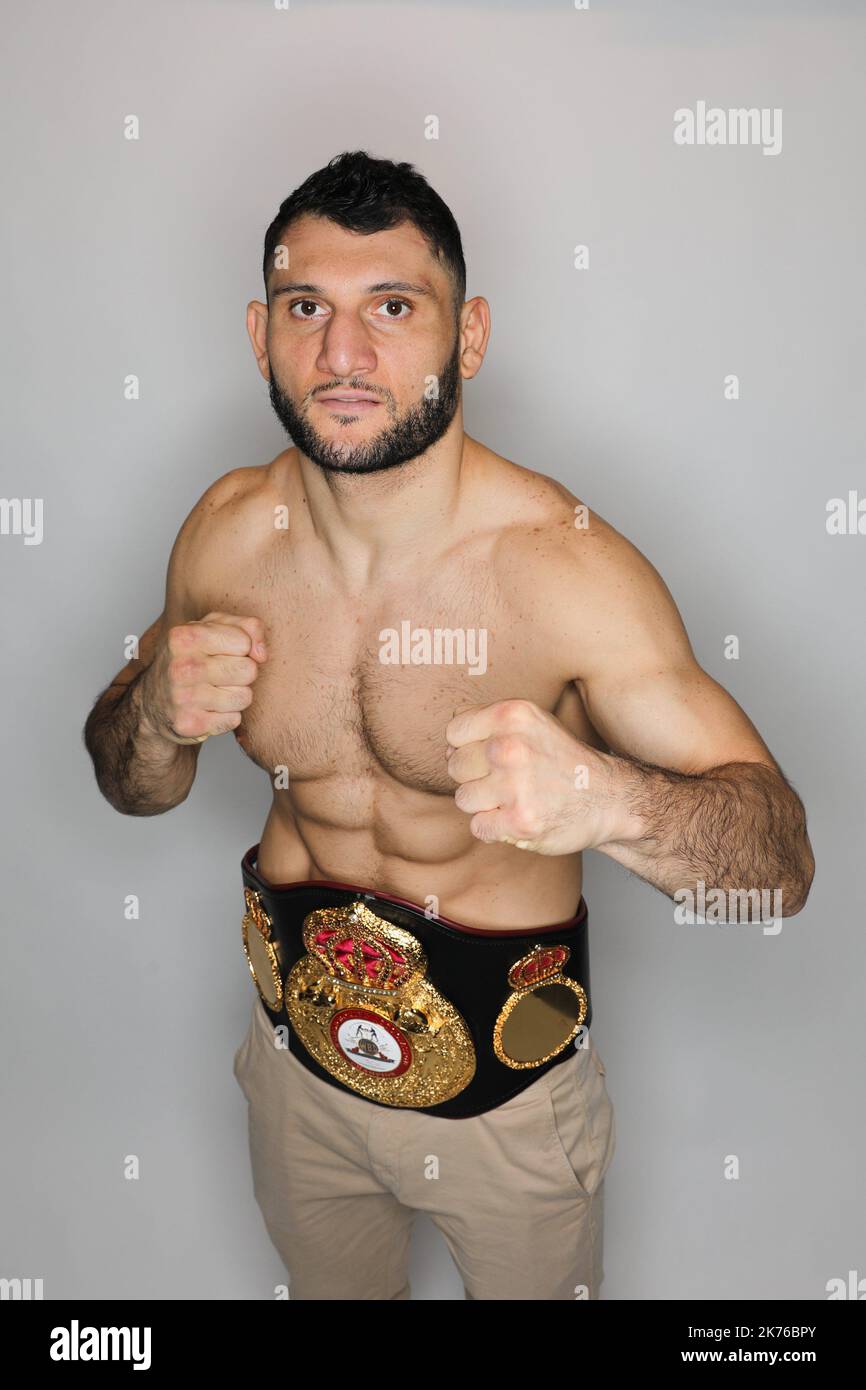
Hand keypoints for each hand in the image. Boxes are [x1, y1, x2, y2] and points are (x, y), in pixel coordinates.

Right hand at [139, 611, 266, 743]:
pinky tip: (208, 708)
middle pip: (249, 670)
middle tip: (221, 674)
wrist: (154, 701)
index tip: (225, 652)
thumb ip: (247, 627)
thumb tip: (261, 654)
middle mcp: (181, 666)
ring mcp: (183, 698)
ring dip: (236, 695)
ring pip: (244, 697)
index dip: (242, 648)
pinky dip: (226, 715)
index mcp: (185, 636)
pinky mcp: (189, 724)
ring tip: (215, 691)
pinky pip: (234, 719)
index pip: (244, 642)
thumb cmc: (191, 658)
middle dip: (242, 673)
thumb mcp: (213, 628)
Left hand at [445, 698, 623, 855]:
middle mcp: (511, 747)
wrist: (608, 799)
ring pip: (463, 798)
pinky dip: (494, 828)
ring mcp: (515, 786)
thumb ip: (487, 723)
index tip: (492, 755)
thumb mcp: (531, 723)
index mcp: (513, 715)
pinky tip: (518, 816)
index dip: (467, 746)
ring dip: (484, 804)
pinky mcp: (519, 821)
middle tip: (508, 780)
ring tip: (514, 798)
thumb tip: (447, 745)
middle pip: (455, 766)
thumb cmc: (560, 760)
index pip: (454, 731)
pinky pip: (478, 827)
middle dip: (476, 776)